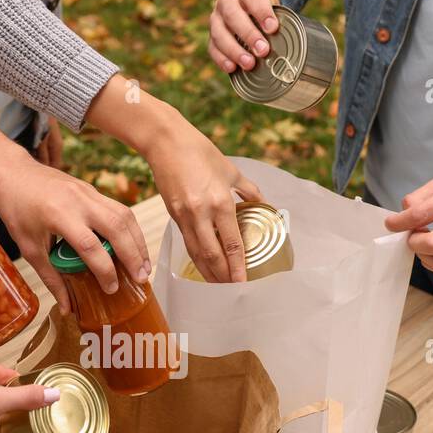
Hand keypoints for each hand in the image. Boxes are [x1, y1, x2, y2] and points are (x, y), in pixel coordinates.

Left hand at [0, 123, 147, 313]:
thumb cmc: (17, 211)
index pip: (89, 245)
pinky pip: (119, 209)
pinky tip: (134, 247)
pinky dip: (131, 229)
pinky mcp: (93, 189)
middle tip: (141, 279)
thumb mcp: (29, 247)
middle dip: (133, 255)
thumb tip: (67, 308)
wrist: (13, 174)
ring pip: (124, 215)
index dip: (104, 270)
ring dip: (138, 241)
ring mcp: (88, 192)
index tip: (112, 289)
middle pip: (116, 228)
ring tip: (145, 266)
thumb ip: (51, 277)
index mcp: (58, 214)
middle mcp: (78, 200)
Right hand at [143, 121, 263, 281]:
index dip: (238, 266)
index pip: (232, 243)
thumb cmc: (200, 151)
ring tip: (219, 286)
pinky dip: (196, 258)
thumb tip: (267, 205)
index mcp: (220, 201)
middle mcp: (201, 213)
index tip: (244, 282)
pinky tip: (203, 267)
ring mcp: (185, 216)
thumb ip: (250, 191)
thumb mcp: (231, 170)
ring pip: (197, 253)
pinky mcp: (173, 215)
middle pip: (213, 255)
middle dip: (224, 276)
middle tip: (233, 291)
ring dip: (208, 273)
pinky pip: (187, 243)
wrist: (165, 142)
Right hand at [209, 0, 280, 73]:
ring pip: (220, 34)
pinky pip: (213, 48)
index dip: (262, 12)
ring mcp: (216, 19)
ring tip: (249, 64)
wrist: (242, 3)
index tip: (273, 28)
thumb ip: (275, 19)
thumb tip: (287, 42)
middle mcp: (226, 2)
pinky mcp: (211, 36)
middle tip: (263, 50)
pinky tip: (232, 68)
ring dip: (235, 50)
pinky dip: (222, 59)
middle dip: (249, 34)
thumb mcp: (269, 5)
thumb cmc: (260, 8)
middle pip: (233, 16)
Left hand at [383, 165, 432, 275]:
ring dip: (422, 255)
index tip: (391, 223)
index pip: (421, 214)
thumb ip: (421, 196)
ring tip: (422, 241)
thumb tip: (402, 215)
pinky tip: (432, 251)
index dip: (399, 222)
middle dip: (413, 243)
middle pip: (432, 245)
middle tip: (411, 234)